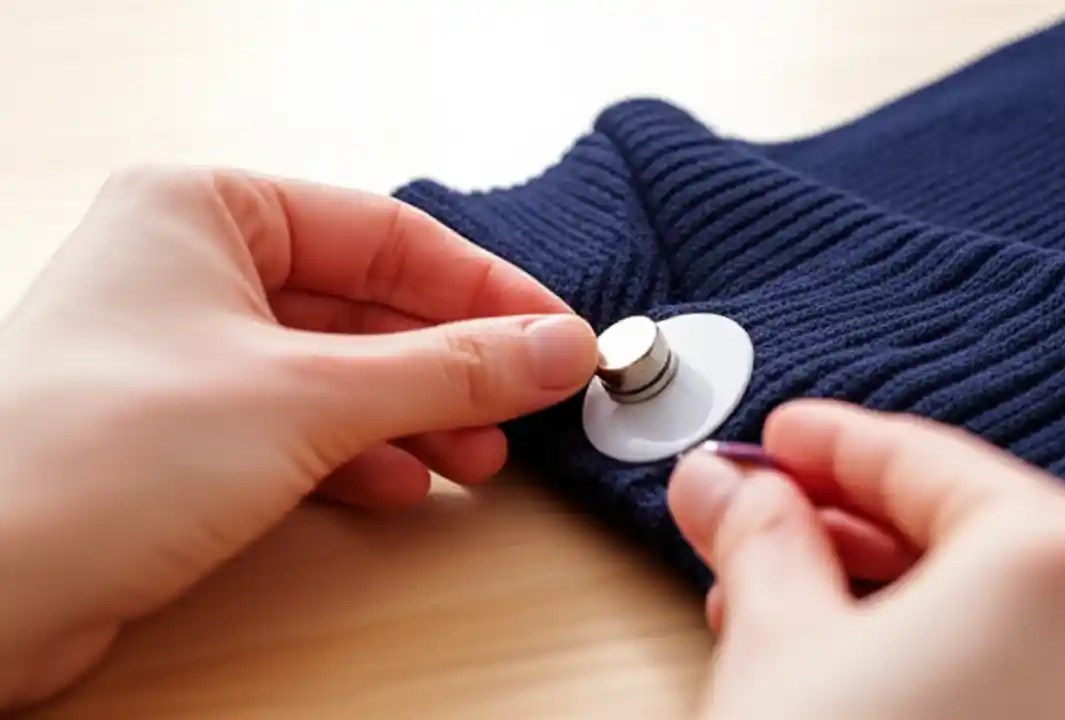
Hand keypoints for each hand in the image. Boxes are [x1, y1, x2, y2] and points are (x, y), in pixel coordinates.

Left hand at [0, 167, 597, 705]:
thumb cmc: (90, 457)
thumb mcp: (306, 396)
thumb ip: (445, 369)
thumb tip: (552, 345)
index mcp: (205, 211)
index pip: (386, 233)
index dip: (483, 288)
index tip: (554, 335)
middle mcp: (190, 271)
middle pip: (367, 304)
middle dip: (451, 364)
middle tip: (523, 403)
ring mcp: (184, 353)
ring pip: (339, 369)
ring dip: (416, 414)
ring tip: (477, 457)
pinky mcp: (181, 433)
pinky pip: (301, 424)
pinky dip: (362, 453)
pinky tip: (402, 484)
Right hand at [670, 400, 1064, 718]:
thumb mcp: (778, 647)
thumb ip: (759, 536)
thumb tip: (728, 487)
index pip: (927, 461)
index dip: (830, 443)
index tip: (779, 440)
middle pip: (975, 534)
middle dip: (850, 525)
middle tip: (763, 515)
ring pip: (1011, 611)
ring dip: (893, 594)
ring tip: (787, 596)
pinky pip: (1044, 677)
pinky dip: (955, 658)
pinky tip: (863, 662)